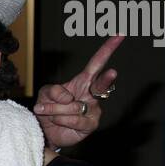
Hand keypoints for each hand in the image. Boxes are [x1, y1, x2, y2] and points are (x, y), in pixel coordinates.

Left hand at [34, 34, 122, 149]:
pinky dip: (60, 118)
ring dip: (55, 108)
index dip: (107, 49)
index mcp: (83, 81)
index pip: (97, 63)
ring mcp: (93, 110)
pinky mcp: (90, 125)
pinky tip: (56, 120)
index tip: (120, 35)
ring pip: (74, 106)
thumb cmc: (48, 106)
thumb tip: (68, 97)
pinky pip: (75, 119)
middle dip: (106, 79)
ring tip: (47, 112)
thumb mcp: (45, 93)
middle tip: (112, 72)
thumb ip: (53, 90)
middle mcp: (92, 94)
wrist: (45, 130)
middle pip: (101, 85)